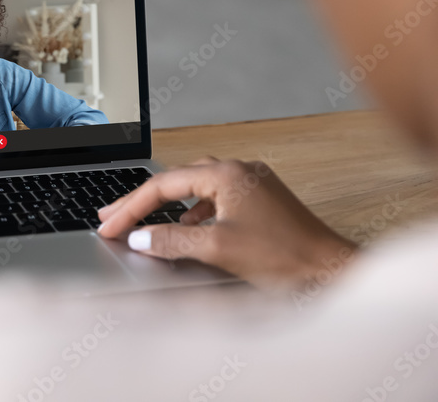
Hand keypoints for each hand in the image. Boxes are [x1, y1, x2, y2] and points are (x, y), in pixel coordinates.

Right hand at [96, 157, 357, 289]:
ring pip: (195, 187)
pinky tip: (186, 228)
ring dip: (166, 205)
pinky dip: (192, 212)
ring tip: (142, 222)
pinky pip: (215, 198)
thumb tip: (139, 239)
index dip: (131, 208)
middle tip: (112, 216)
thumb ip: (172, 241)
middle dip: (142, 201)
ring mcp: (252, 183)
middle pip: (176, 181)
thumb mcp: (217, 249)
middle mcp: (239, 170)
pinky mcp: (260, 200)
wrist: (331, 270)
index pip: (163, 185)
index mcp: (226, 174)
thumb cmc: (285, 256)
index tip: (110, 225)